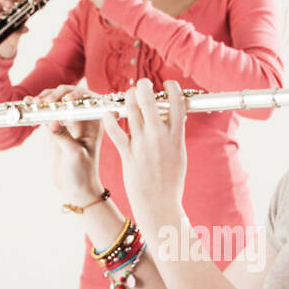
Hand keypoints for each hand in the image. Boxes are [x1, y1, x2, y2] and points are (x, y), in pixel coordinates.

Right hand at [41, 85, 105, 203]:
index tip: (64, 101)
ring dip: (43, 100)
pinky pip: (45, 113)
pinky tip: (27, 106)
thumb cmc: (82, 173)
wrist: (75, 188)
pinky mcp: (54, 128)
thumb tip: (52, 122)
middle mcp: (81, 118)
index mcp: (93, 121)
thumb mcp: (74, 154)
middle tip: (45, 103)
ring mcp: (67, 122)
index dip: (75, 94)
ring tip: (33, 103)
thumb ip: (64, 136)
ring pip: (55, 102)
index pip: (86, 98)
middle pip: (68, 95)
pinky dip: (36, 108)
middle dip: (56, 95)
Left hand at [99, 78, 187, 227]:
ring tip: (128, 96)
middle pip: (150, 101)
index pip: (177, 103)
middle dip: (144, 86)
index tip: (168, 84)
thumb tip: (174, 116)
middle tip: (142, 84)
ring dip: (128, 98)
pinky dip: (110, 118)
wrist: (159, 204)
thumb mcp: (179, 154)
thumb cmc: (170, 180)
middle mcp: (159, 138)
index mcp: (176, 137)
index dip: (172, 88)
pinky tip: (109, 113)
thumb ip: (175, 134)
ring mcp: (142, 145)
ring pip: (132, 110)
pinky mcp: (127, 154)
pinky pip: (115, 130)